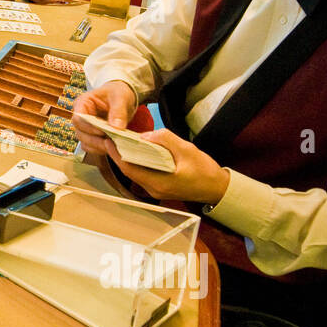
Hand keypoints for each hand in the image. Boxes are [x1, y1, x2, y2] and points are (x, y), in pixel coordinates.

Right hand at [70, 81, 138, 156]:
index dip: (88, 127)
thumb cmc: (118, 92)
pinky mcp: (93, 136)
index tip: (103, 132)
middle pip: (80, 133)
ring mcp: (86, 128)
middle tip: (110, 143)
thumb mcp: (120, 97)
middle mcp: (81, 117)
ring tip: (113, 146)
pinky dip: (101, 150)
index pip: (78, 118)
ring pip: (85, 142)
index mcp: (82, 103)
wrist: (123, 97)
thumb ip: (118, 111)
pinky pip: (92, 147)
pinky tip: (112, 148)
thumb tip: (116, 127)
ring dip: (98, 147)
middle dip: (94, 140)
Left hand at [106, 129, 229, 205]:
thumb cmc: (205, 171)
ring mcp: (155, 190)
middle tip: (112, 137)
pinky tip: (137, 150)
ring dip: (127, 158)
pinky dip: (138, 162)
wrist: (217, 188)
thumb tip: (145, 135)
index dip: (116, 154)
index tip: (108, 140)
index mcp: (158, 182)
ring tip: (121, 141)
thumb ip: (165, 140)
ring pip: (135, 172)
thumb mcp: (186, 149)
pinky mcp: (159, 187)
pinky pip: (143, 174)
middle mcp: (153, 189)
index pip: (129, 168)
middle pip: (129, 170)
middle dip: (119, 154)